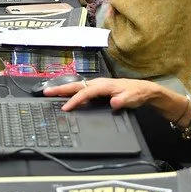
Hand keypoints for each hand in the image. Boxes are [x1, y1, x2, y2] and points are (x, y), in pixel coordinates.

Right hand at [46, 77, 189, 119]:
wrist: (145, 90)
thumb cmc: (137, 94)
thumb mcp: (132, 98)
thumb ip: (123, 100)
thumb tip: (113, 101)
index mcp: (104, 85)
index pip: (85, 93)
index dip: (75, 101)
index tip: (65, 108)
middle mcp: (98, 83)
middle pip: (76, 86)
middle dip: (60, 89)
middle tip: (45, 92)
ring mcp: (98, 85)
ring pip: (77, 87)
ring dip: (63, 89)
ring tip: (49, 92)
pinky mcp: (98, 89)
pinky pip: (81, 90)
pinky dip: (71, 92)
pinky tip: (65, 96)